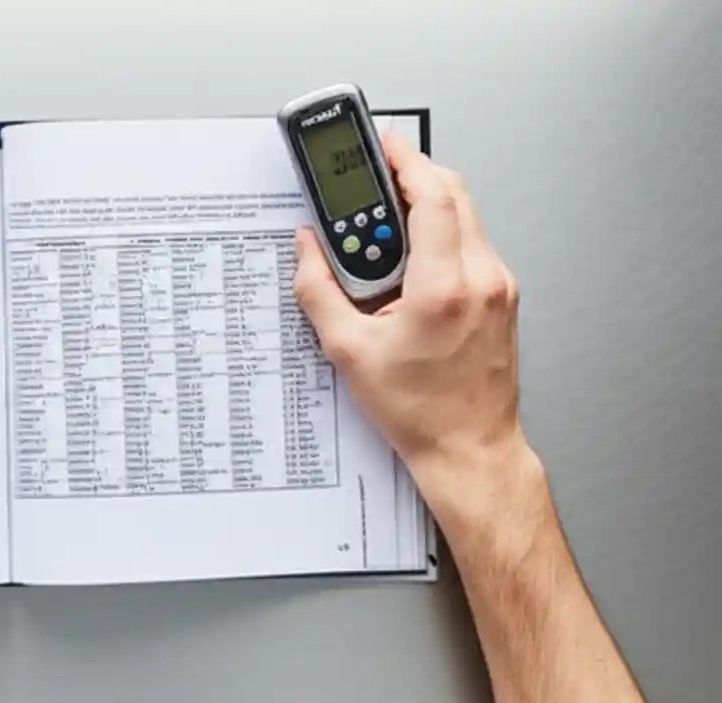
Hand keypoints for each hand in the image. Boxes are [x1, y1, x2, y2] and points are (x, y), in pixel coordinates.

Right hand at [293, 132, 534, 522]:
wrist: (470, 448)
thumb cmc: (421, 412)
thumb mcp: (349, 352)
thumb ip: (318, 291)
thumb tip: (306, 250)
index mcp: (444, 288)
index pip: (432, 197)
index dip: (406, 161)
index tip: (384, 145)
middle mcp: (482, 280)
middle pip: (454, 195)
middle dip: (414, 175)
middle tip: (378, 173)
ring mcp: (500, 287)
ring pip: (466, 217)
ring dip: (427, 206)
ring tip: (386, 227)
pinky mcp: (504, 297)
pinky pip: (473, 244)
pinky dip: (442, 235)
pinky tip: (412, 260)